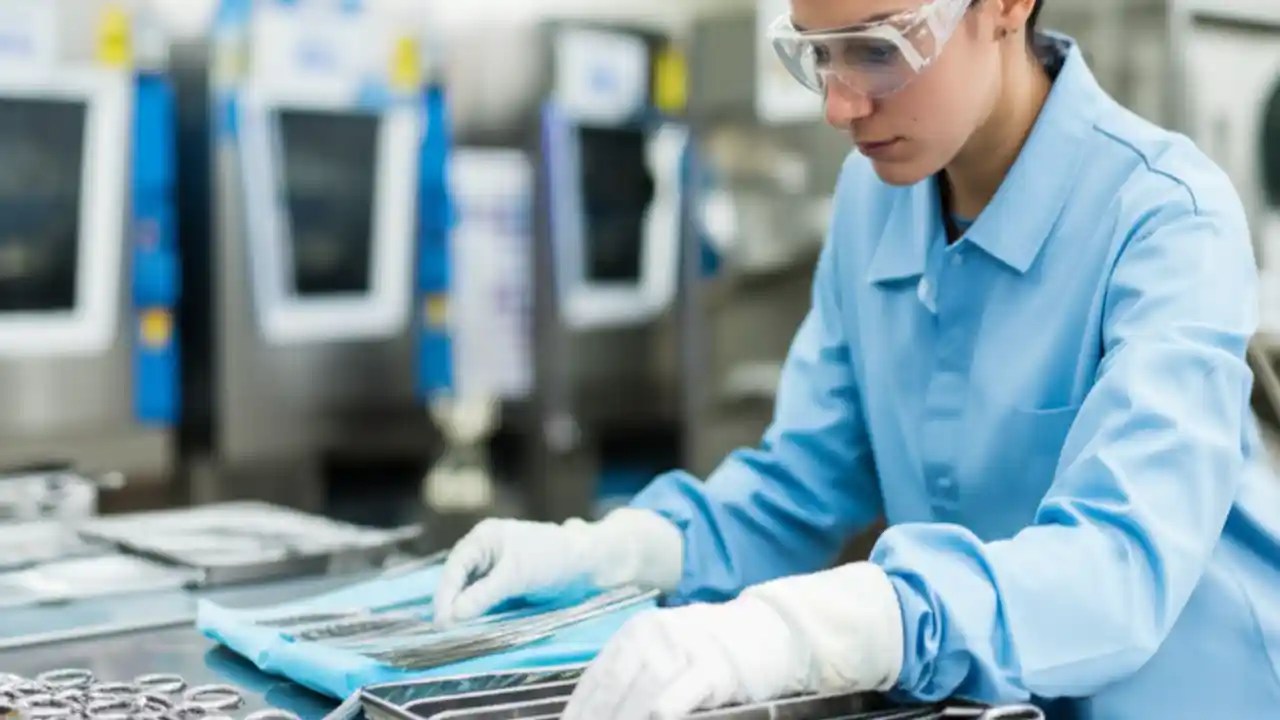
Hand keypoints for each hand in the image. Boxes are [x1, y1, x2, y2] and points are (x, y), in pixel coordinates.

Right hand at [433, 509, 683, 625]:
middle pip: (458, 582)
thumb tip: (452, 617)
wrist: (589, 565)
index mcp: (483, 538)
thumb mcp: (515, 575)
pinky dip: (479, 615)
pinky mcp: (506, 587)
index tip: (442, 623)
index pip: (455, 568)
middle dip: (451, 606)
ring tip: (456, 636)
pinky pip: (485, 602)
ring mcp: (494, 570)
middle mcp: (484, 552)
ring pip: (469, 594)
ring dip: (464, 613)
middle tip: (445, 635)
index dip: (445, 596)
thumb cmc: (553, 558)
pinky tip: (474, 630)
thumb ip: (483, 595)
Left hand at [561, 562, 904, 719]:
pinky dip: (658, 714)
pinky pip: (674, 698)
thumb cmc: (711, 650)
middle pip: (613, 692)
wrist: (769, 632)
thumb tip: (593, 710)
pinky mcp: (712, 668)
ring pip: (638, 698)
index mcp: (636, 632)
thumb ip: (631, 676)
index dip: (579, 712)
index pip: (596, 681)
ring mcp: (683, 649)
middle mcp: (654, 635)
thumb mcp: (664, 651)